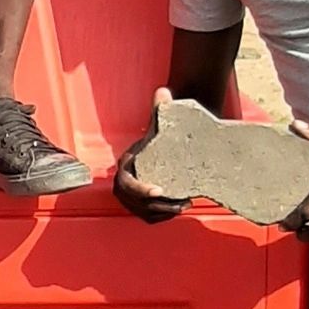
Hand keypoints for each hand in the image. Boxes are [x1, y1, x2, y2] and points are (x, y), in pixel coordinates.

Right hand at [112, 86, 189, 223]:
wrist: (167, 144)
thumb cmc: (164, 135)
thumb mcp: (162, 122)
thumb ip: (161, 108)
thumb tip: (163, 91)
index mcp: (126, 165)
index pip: (126, 183)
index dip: (140, 190)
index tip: (159, 191)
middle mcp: (125, 182)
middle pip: (135, 203)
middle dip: (157, 206)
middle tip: (179, 202)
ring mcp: (133, 195)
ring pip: (143, 212)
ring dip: (162, 212)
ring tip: (183, 205)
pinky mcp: (143, 203)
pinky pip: (149, 216)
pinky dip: (163, 216)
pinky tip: (178, 208)